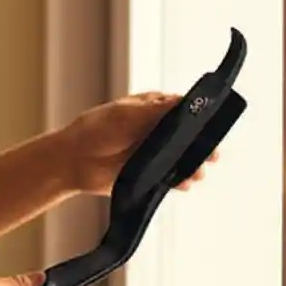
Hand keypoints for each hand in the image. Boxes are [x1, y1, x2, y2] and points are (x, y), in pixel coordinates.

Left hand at [58, 92, 220, 195]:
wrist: (72, 161)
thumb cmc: (95, 131)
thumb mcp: (125, 116)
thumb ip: (155, 111)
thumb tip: (184, 101)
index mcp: (152, 108)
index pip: (183, 109)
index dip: (199, 116)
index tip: (213, 124)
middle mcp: (156, 129)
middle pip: (188, 136)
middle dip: (201, 146)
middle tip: (212, 155)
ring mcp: (154, 152)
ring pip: (182, 159)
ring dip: (192, 166)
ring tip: (197, 174)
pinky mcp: (149, 174)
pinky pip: (171, 178)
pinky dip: (179, 181)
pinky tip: (184, 185)